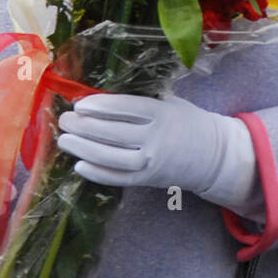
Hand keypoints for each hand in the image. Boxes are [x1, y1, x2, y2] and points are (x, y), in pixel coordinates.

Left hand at [57, 94, 260, 212]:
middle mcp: (156, 138)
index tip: (80, 104)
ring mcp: (151, 161)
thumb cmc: (186, 121)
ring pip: (111, 157)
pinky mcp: (148, 179)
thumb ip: (141, 100)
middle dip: (84, 126)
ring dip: (84, 149)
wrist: (212, 155)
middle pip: (113, 133)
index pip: (126, 108)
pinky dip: (97, 173)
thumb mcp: (169, 102)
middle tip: (65, 120)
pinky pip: (118, 178)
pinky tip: (80, 165)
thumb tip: (99, 98)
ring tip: (66, 140)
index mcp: (162, 113)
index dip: (100, 106)